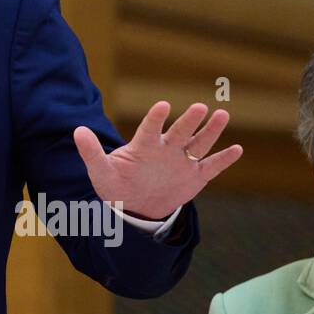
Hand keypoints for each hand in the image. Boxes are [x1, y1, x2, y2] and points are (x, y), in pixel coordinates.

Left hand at [73, 101, 241, 220]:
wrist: (134, 207)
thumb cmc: (116, 185)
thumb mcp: (101, 171)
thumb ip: (91, 152)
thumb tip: (77, 130)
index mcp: (144, 146)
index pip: (150, 128)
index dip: (156, 118)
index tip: (163, 105)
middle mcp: (166, 149)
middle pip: (180, 132)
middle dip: (189, 120)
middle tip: (200, 106)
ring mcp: (181, 162)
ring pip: (199, 144)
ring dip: (210, 131)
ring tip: (222, 114)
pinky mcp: (195, 177)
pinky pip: (211, 167)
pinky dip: (224, 159)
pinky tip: (237, 149)